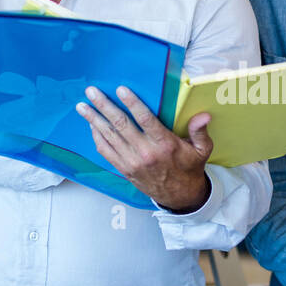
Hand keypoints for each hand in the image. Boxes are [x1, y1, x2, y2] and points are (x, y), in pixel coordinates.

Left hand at [76, 85, 212, 212]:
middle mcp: (146, 153)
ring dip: (94, 119)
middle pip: (121, 125)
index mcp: (165, 145)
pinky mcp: (124, 169)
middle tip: (92, 92)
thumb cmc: (189, 168)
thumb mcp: (202, 150)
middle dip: (104, 106)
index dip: (132, 103)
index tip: (120, 89)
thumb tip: (204, 115)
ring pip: (109, 137)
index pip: (145, 120)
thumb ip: (200, 131)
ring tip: (82, 106)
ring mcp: (132, 162)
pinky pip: (106, 151)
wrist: (179, 196)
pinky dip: (97, 137)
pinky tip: (91, 125)